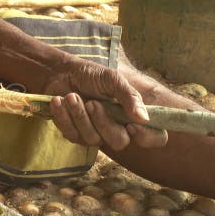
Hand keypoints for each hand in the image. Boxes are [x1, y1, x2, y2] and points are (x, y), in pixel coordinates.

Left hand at [43, 59, 167, 150]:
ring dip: (80, 115)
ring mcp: (95, 134)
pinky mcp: (75, 135)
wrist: (61, 73)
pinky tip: (59, 101)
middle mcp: (118, 129)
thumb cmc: (91, 76)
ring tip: (71, 96)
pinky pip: (72, 135)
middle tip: (92, 103)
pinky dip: (64, 117)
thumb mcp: (112, 80)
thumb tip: (145, 118)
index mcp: (133, 115)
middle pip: (119, 142)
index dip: (147, 137)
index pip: (155, 138)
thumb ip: (129, 97)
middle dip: (104, 122)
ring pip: (93, 139)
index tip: (132, 125)